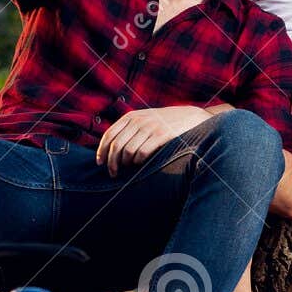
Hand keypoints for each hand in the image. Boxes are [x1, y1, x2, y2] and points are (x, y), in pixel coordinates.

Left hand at [95, 106, 211, 175]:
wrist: (191, 117)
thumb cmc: (166, 123)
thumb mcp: (146, 119)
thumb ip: (130, 129)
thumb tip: (111, 150)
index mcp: (131, 117)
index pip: (109, 135)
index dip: (102, 151)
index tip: (100, 163)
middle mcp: (139, 121)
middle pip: (116, 146)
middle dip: (112, 163)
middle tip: (113, 174)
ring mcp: (150, 127)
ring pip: (127, 151)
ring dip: (125, 164)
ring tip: (127, 170)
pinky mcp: (162, 136)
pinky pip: (142, 153)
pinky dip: (138, 162)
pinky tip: (140, 164)